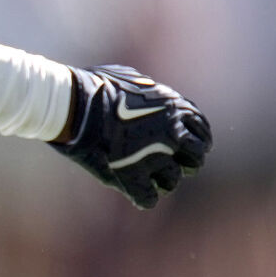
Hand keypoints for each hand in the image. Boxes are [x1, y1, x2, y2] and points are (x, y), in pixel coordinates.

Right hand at [51, 65, 212, 209]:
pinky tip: (131, 188)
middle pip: (196, 159)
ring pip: (172, 181)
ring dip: (160, 181)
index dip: (194, 141)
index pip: (202, 132)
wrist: (72, 102)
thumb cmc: (95, 85)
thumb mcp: (130, 78)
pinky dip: (141, 196)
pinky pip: (149, 198)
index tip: (184, 148)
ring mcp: (155, 156)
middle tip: (168, 165)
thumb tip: (151, 95)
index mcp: (175, 108)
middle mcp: (172, 133)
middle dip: (184, 163)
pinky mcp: (133, 176)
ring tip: (145, 177)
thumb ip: (149, 92)